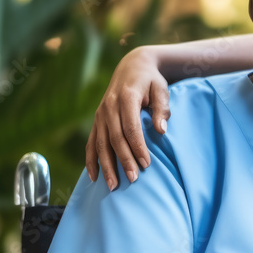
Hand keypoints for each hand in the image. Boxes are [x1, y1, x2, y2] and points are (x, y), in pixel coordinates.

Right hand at [85, 46, 171, 189]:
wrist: (132, 66)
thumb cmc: (151, 80)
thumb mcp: (161, 89)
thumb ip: (162, 109)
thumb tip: (161, 130)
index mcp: (125, 97)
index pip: (130, 127)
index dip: (137, 147)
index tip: (147, 164)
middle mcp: (108, 106)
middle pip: (114, 138)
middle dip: (123, 160)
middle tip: (133, 179)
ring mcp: (100, 114)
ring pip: (100, 143)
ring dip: (106, 165)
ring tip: (113, 186)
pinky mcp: (96, 120)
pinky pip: (90, 142)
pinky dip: (90, 160)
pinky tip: (94, 177)